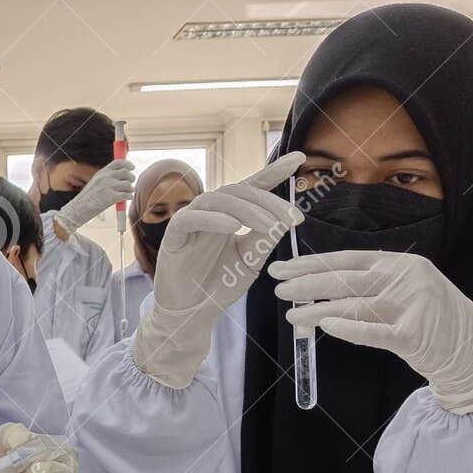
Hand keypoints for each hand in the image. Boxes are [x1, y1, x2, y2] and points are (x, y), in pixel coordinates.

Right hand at [54, 159, 135, 236]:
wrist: (77, 210)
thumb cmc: (87, 199)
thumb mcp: (96, 183)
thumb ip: (107, 178)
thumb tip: (123, 176)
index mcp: (101, 172)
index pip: (118, 162)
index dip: (128, 164)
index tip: (132, 168)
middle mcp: (105, 177)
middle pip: (126, 172)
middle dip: (131, 178)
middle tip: (130, 185)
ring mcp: (107, 186)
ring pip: (128, 185)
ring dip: (130, 190)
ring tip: (127, 194)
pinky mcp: (110, 197)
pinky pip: (127, 195)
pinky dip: (129, 197)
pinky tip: (125, 200)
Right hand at [133, 153, 305, 387]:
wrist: (193, 313)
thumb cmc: (219, 284)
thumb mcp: (251, 260)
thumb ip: (264, 238)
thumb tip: (286, 217)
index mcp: (229, 215)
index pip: (252, 188)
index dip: (273, 172)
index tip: (299, 159)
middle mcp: (210, 213)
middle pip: (239, 192)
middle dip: (268, 202)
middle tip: (291, 218)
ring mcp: (190, 222)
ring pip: (217, 199)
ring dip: (246, 210)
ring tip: (267, 226)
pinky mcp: (173, 237)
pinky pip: (190, 219)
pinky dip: (213, 219)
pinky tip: (233, 227)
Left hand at [272, 250, 472, 412]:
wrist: (472, 350)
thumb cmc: (432, 319)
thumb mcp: (407, 289)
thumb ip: (373, 283)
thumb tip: (322, 282)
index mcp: (401, 264)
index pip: (347, 259)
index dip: (312, 263)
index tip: (284, 267)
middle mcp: (406, 279)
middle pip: (345, 279)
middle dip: (307, 283)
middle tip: (278, 288)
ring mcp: (411, 306)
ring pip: (352, 305)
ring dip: (316, 310)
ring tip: (291, 314)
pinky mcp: (413, 335)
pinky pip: (372, 331)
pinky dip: (346, 328)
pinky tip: (324, 325)